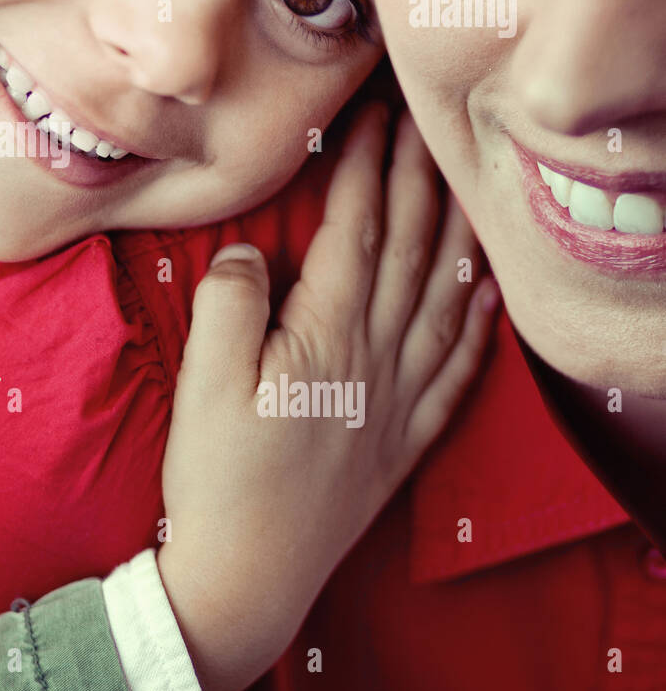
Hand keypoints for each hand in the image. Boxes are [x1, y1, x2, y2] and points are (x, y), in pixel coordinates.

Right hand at [156, 105, 499, 690]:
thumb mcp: (202, 381)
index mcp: (325, 337)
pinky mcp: (405, 438)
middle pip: (408, 252)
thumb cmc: (216, 476)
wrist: (249, 573)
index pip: (355, 232)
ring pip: (442, 299)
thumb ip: (229, 303)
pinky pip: (458, 369)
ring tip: (465, 184)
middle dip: (416, 179)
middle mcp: (376, 359)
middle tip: (420, 122)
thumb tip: (252, 252)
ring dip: (456, 234)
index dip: (364, 169)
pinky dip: (478, 326)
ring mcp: (399, 400)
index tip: (368, 117)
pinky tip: (488, 297)